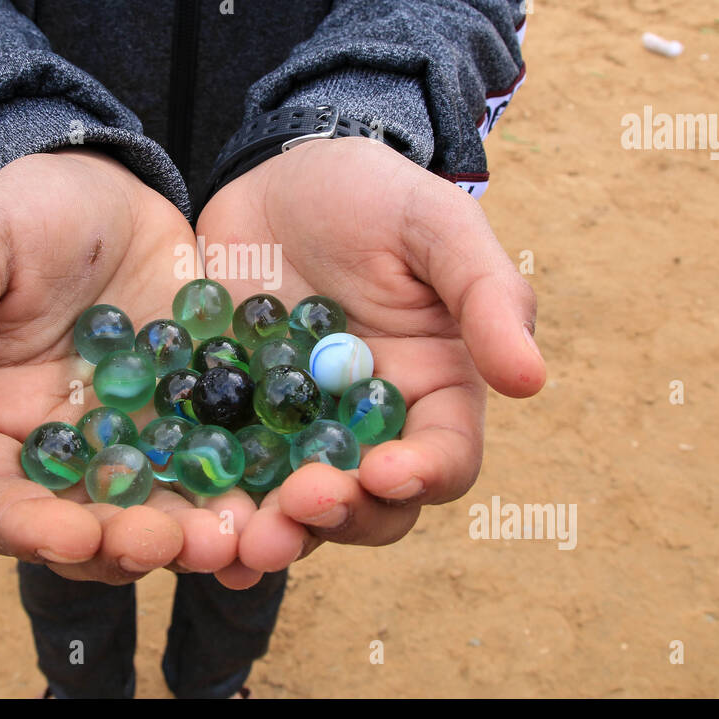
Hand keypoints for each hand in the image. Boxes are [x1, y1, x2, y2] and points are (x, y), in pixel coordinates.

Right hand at [0, 150, 260, 586]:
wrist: (110, 191)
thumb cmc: (26, 214)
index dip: (31, 530)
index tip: (74, 533)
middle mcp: (69, 454)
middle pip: (90, 533)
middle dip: (131, 547)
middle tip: (178, 540)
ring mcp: (138, 444)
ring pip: (164, 516)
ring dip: (199, 537)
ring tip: (238, 534)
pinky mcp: (199, 422)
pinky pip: (223, 471)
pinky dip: (252, 494)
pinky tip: (286, 499)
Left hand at [195, 137, 544, 569]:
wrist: (276, 177)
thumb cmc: (373, 195)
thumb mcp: (435, 226)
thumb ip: (486, 293)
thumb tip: (531, 380)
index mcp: (433, 390)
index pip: (445, 456)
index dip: (422, 473)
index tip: (387, 471)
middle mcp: (368, 428)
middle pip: (370, 504)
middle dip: (340, 515)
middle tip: (302, 504)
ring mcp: (297, 434)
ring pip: (295, 510)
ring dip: (276, 534)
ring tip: (246, 540)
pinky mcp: (233, 426)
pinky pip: (226, 479)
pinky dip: (212, 512)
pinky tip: (187, 531)